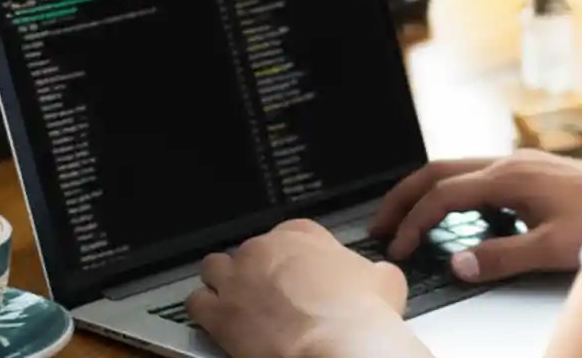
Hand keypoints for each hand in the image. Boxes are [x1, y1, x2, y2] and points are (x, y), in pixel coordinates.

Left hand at [186, 220, 429, 357]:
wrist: (338, 346)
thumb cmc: (362, 314)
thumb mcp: (385, 280)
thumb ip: (371, 270)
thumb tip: (376, 275)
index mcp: (302, 235)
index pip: (287, 235)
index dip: (291, 257)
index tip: (297, 274)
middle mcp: (264, 249)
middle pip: (250, 252)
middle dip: (257, 271)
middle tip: (272, 296)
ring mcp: (237, 278)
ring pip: (215, 269)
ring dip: (224, 284)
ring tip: (238, 304)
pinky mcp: (219, 312)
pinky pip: (197, 302)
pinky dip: (206, 311)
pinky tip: (219, 323)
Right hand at [371, 150, 581, 282]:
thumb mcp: (553, 249)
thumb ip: (503, 257)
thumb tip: (459, 264)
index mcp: (508, 178)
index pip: (442, 195)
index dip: (413, 221)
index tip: (397, 246)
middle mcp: (508, 162)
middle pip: (438, 170)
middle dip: (404, 196)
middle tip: (381, 224)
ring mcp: (518, 163)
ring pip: (455, 168)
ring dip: (425, 190)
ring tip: (406, 216)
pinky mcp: (529, 169)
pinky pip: (475, 173)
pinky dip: (450, 189)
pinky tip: (455, 212)